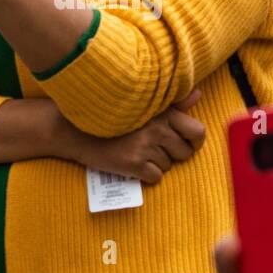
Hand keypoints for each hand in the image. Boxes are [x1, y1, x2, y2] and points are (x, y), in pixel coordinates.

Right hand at [66, 91, 203, 183]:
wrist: (74, 131)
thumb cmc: (110, 118)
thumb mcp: (141, 105)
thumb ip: (173, 103)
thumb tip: (197, 95)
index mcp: (162, 112)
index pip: (197, 131)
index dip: (194, 142)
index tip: (185, 144)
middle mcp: (157, 128)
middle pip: (184, 153)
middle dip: (173, 155)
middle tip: (155, 151)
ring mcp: (145, 147)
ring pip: (167, 166)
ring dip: (155, 164)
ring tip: (138, 154)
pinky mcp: (133, 164)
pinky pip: (155, 177)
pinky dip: (146, 175)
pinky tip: (133, 165)